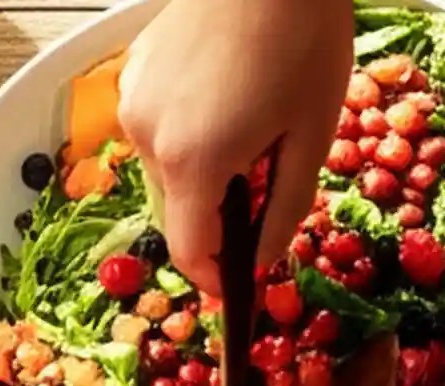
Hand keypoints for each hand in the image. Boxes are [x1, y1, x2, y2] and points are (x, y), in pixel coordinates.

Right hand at [118, 0, 351, 293]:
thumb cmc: (303, 40)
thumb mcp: (311, 137)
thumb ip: (285, 211)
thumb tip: (264, 260)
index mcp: (193, 160)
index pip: (189, 251)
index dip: (216, 279)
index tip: (240, 286)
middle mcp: (147, 134)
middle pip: (178, 210)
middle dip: (221, 215)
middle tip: (271, 182)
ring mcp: (133, 99)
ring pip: (168, 169)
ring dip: (206, 172)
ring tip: (255, 128)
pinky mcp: (133, 71)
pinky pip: (159, 128)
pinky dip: (190, 135)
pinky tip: (229, 98)